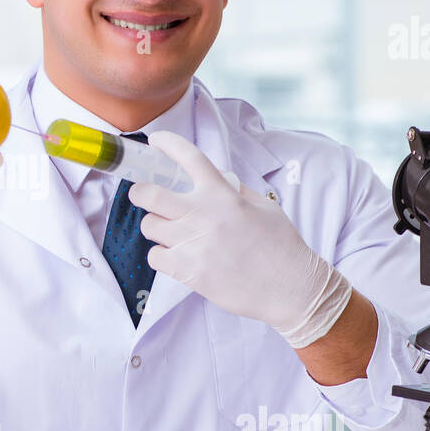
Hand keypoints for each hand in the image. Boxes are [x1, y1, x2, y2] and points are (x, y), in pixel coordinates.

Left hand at [128, 131, 351, 347]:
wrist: (290, 289)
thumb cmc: (282, 246)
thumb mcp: (263, 206)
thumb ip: (234, 190)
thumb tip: (215, 178)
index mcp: (223, 194)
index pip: (189, 158)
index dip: (168, 144)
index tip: (156, 141)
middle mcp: (203, 215)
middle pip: (149, 194)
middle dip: (139, 191)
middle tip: (142, 193)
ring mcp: (193, 244)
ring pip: (150, 226)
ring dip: (156, 226)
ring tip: (171, 232)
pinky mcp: (188, 272)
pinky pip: (155, 256)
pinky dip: (161, 256)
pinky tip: (177, 256)